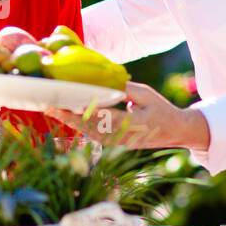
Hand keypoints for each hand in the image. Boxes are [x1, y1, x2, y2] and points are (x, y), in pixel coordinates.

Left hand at [46, 82, 198, 148]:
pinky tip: (67, 117)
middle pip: (92, 126)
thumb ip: (124, 89)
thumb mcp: (146, 94)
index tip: (69, 100)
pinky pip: (94, 136)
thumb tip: (101, 80)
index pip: (106, 116)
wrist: (175, 132)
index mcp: (136, 122)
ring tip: (53, 110)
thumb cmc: (161, 109)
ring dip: (71, 122)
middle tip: (50, 105)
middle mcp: (125, 136)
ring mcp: (120, 143)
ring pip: (90, 133)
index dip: (85, 109)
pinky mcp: (116, 145)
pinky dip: (79, 126)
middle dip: (69, 116)